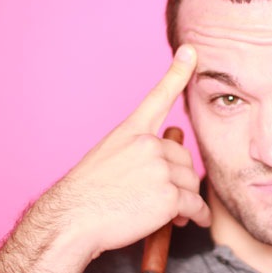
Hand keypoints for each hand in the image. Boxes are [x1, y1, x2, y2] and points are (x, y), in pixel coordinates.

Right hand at [34, 45, 209, 259]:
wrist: (73, 221)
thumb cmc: (87, 196)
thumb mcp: (109, 159)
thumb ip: (140, 154)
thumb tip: (173, 162)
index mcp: (131, 132)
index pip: (158, 97)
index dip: (177, 73)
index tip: (191, 52)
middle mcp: (148, 144)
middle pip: (184, 159)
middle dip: (179, 180)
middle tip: (168, 197)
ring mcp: (160, 168)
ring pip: (191, 182)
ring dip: (186, 200)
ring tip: (172, 213)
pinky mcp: (169, 195)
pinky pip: (195, 205)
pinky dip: (199, 215)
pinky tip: (196, 220)